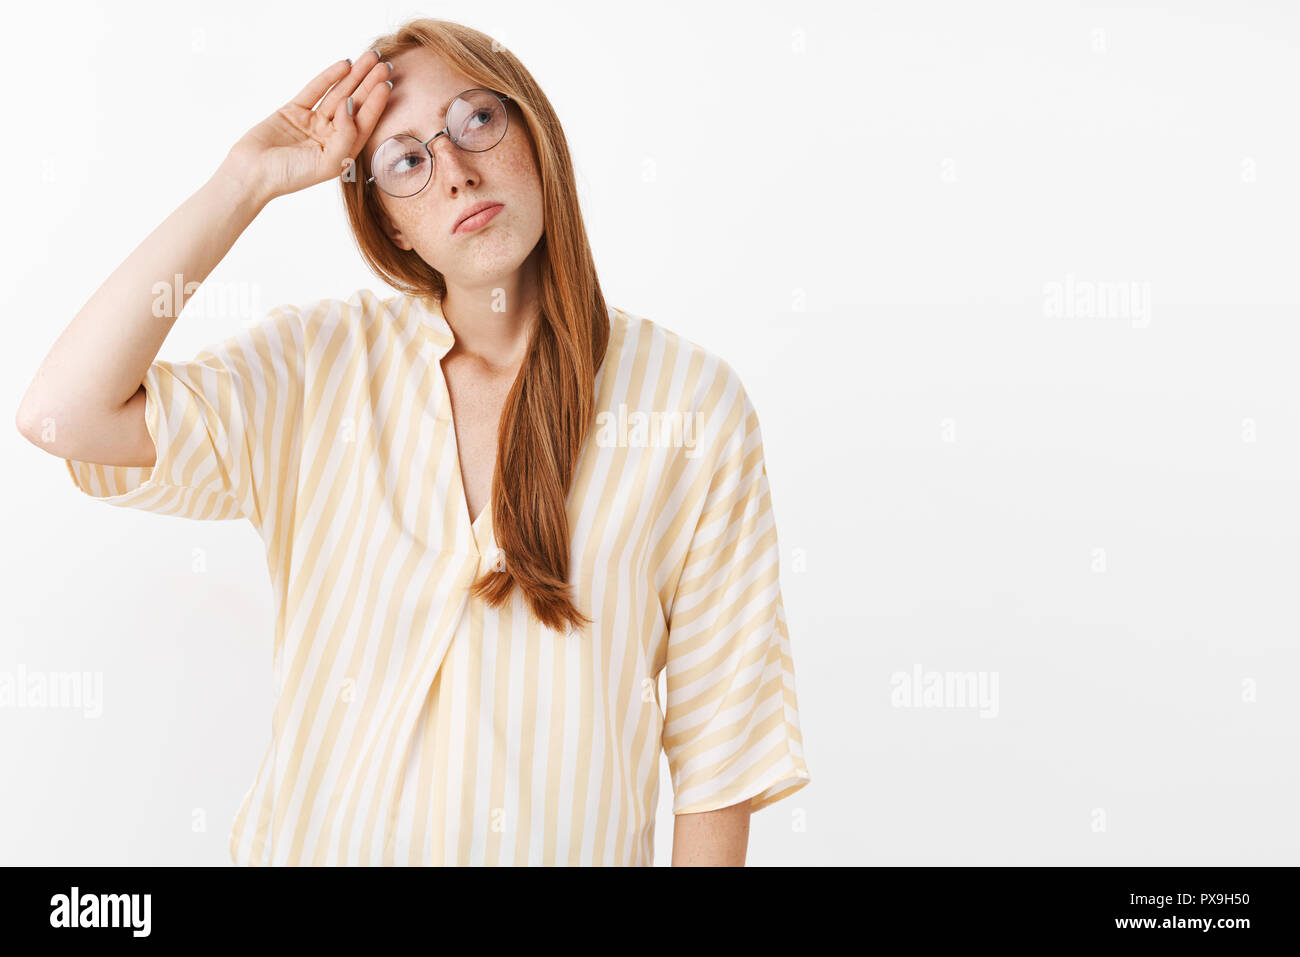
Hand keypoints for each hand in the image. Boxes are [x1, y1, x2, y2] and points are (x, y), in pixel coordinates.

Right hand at [219, 50, 392, 203]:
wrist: (252, 173)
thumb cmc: (290, 176)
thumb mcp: (327, 163)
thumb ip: (346, 137)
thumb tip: (351, 105)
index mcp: (342, 152)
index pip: (364, 123)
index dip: (376, 103)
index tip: (387, 84)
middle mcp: (330, 136)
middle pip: (355, 105)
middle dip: (369, 84)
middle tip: (384, 64)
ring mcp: (313, 122)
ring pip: (337, 94)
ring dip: (354, 76)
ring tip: (369, 57)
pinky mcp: (294, 110)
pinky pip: (315, 90)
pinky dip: (329, 77)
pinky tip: (344, 65)